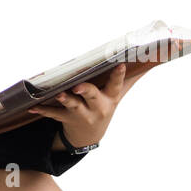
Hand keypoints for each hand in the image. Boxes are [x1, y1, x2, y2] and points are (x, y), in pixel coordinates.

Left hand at [28, 62, 153, 148]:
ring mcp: (82, 114)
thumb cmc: (105, 103)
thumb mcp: (119, 92)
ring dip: (66, 100)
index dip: (118, 75)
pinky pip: (54, 114)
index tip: (120, 63)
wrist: (89, 135)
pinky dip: (43, 110)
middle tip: (79, 86)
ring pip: (73, 106)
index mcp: (110, 98)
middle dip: (87, 90)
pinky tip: (33, 107)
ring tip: (59, 94)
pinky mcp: (66, 118)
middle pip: (93, 97)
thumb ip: (133, 74)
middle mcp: (97, 107)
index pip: (116, 84)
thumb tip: (158, 54)